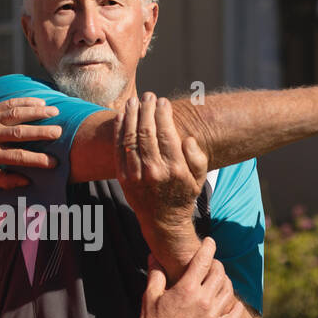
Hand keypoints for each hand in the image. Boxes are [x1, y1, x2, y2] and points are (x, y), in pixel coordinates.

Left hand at [0, 98, 61, 188]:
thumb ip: (3, 180)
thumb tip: (26, 182)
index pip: (17, 158)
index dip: (36, 160)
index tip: (54, 162)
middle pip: (19, 133)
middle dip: (41, 132)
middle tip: (60, 132)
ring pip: (15, 114)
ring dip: (36, 112)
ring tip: (55, 113)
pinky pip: (8, 104)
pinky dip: (25, 101)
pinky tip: (40, 102)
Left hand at [116, 92, 207, 233]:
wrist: (163, 221)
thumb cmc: (183, 195)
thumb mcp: (199, 179)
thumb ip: (197, 157)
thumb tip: (187, 138)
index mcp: (175, 169)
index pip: (166, 133)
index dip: (163, 114)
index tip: (163, 101)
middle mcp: (154, 171)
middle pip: (146, 132)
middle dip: (146, 109)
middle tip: (148, 95)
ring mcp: (136, 175)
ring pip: (130, 138)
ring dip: (130, 116)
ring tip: (133, 101)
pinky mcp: (124, 178)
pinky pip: (118, 150)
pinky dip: (118, 130)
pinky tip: (120, 116)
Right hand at [135, 237, 242, 317]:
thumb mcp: (150, 294)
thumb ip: (156, 273)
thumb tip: (154, 255)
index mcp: (187, 289)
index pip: (203, 260)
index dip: (208, 247)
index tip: (209, 241)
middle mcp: (203, 300)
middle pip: (219, 273)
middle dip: (216, 264)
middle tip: (211, 263)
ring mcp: (212, 316)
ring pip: (228, 291)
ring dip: (225, 281)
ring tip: (219, 280)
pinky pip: (235, 315)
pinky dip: (237, 306)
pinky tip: (233, 303)